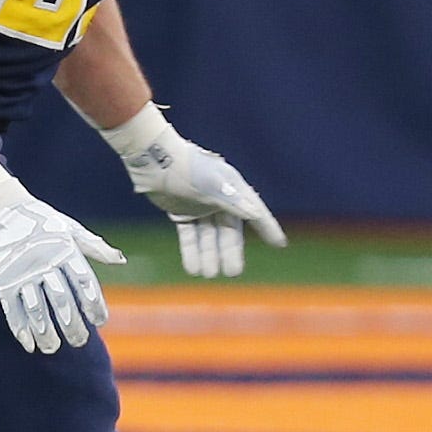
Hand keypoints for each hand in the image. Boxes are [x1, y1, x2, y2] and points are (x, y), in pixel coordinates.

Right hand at [0, 161, 124, 353]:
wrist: (0, 209)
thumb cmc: (41, 220)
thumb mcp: (70, 228)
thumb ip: (94, 246)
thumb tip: (119, 260)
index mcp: (65, 251)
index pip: (85, 283)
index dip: (93, 304)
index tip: (101, 321)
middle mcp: (45, 264)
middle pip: (62, 300)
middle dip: (72, 324)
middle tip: (80, 341)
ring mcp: (22, 273)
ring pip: (36, 308)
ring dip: (45, 331)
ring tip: (54, 349)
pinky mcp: (3, 280)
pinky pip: (12, 307)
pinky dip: (20, 327)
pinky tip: (28, 343)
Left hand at [111, 116, 287, 278]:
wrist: (152, 158)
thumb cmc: (186, 167)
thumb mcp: (212, 184)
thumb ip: (233, 200)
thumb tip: (255, 214)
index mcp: (233, 189)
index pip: (255, 212)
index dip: (267, 228)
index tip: (279, 244)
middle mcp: (220, 199)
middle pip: (229, 231)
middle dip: (230, 252)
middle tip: (232, 272)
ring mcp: (200, 206)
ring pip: (209, 236)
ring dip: (208, 254)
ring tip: (208, 274)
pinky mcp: (182, 211)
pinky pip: (190, 235)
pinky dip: (191, 250)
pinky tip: (192, 267)